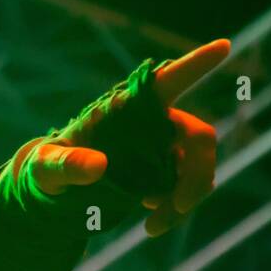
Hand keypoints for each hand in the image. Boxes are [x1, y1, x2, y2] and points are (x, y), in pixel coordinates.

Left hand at [30, 39, 229, 235]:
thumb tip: (99, 166)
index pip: (165, 81)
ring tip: (153, 225)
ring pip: (198, 168)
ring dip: (186, 198)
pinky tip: (151, 221)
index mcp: (127, 108)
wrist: (56, 196)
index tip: (223, 45)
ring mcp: (162, 148)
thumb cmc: (47, 170)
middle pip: (198, 136)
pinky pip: (188, 189)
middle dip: (196, 173)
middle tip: (176, 207)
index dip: (195, 64)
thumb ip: (67, 165)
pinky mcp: (164, 173)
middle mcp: (152, 123)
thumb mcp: (46, 169)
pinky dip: (177, 209)